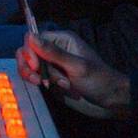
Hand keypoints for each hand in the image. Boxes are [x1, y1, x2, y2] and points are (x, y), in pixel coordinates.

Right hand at [16, 30, 131, 119]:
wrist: (109, 100)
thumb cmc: (98, 79)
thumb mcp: (76, 66)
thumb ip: (53, 52)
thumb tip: (31, 37)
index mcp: (62, 40)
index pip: (34, 38)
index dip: (30, 51)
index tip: (35, 66)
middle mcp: (54, 50)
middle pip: (27, 51)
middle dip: (30, 66)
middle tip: (38, 79)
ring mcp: (51, 65)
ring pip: (29, 66)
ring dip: (36, 76)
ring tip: (50, 85)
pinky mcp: (51, 79)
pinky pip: (35, 77)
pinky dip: (39, 83)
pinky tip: (51, 88)